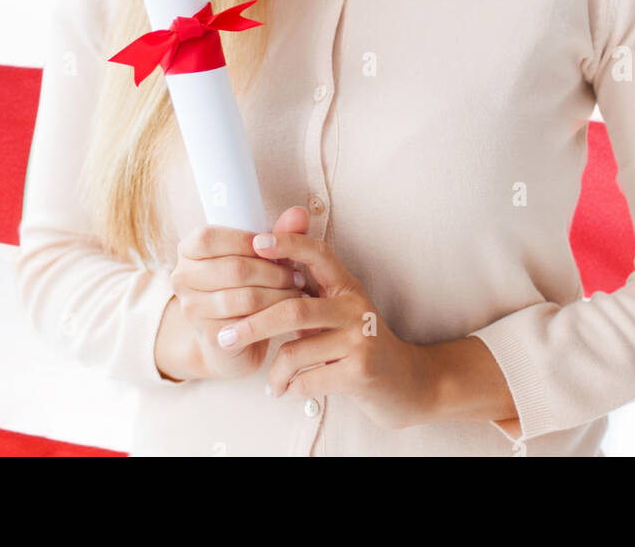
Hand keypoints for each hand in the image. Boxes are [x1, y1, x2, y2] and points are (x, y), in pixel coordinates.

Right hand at [166, 205, 312, 380]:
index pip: (210, 237)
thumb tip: (299, 212)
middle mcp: (182, 277)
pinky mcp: (208, 335)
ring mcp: (192, 308)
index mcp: (189, 248)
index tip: (276, 246)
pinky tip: (286, 311)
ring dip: (279, 293)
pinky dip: (273, 315)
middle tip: (298, 274)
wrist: (237, 337)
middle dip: (273, 271)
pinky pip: (247, 323)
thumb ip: (279, 232)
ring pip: (245, 297)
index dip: (245, 240)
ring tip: (297, 290)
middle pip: (234, 268)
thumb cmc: (248, 284)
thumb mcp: (262, 254)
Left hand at [223, 228, 434, 431]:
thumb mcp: (339, 313)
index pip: (318, 253)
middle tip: (225, 336)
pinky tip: (289, 392)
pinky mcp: (361, 373)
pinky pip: (309, 380)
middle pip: (293, 308)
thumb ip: (310, 294)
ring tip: (271, 383)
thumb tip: (265, 267)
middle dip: (254, 324)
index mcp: (347, 287)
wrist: (409, 383)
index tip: (256, 242)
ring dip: (275, 372)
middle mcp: (356, 308)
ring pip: (297, 351)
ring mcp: (360, 339)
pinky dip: (292, 389)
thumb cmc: (362, 346)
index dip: (288, 243)